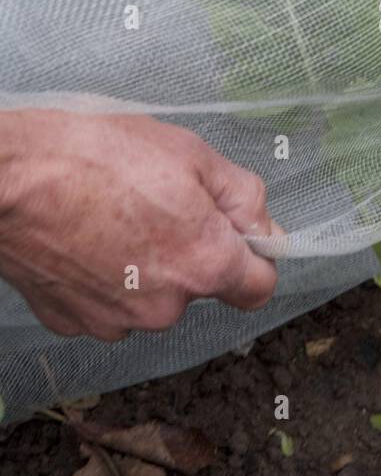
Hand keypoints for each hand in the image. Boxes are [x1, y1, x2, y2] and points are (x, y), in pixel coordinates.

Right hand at [0, 110, 278, 339]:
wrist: (8, 178)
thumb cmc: (95, 156)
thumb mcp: (190, 153)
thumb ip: (242, 195)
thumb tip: (262, 225)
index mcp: (205, 264)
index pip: (258, 287)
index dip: (253, 257)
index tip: (235, 234)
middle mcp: (165, 307)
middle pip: (197, 287)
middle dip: (187, 252)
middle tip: (155, 204)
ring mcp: (114, 321)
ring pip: (149, 297)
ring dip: (142, 268)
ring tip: (111, 218)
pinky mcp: (72, 322)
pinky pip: (105, 303)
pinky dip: (100, 278)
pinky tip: (82, 239)